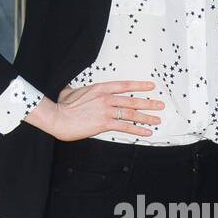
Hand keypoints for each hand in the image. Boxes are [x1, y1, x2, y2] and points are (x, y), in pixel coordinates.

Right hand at [45, 79, 163, 141]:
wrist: (57, 117)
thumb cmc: (61, 106)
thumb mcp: (71, 91)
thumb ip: (77, 90)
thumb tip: (71, 89)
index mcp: (100, 88)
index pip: (124, 85)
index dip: (139, 86)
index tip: (151, 86)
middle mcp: (106, 98)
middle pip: (132, 100)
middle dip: (148, 103)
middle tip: (160, 105)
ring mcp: (106, 111)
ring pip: (132, 114)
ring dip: (147, 117)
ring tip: (157, 119)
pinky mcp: (104, 124)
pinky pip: (125, 127)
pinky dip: (138, 130)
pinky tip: (147, 132)